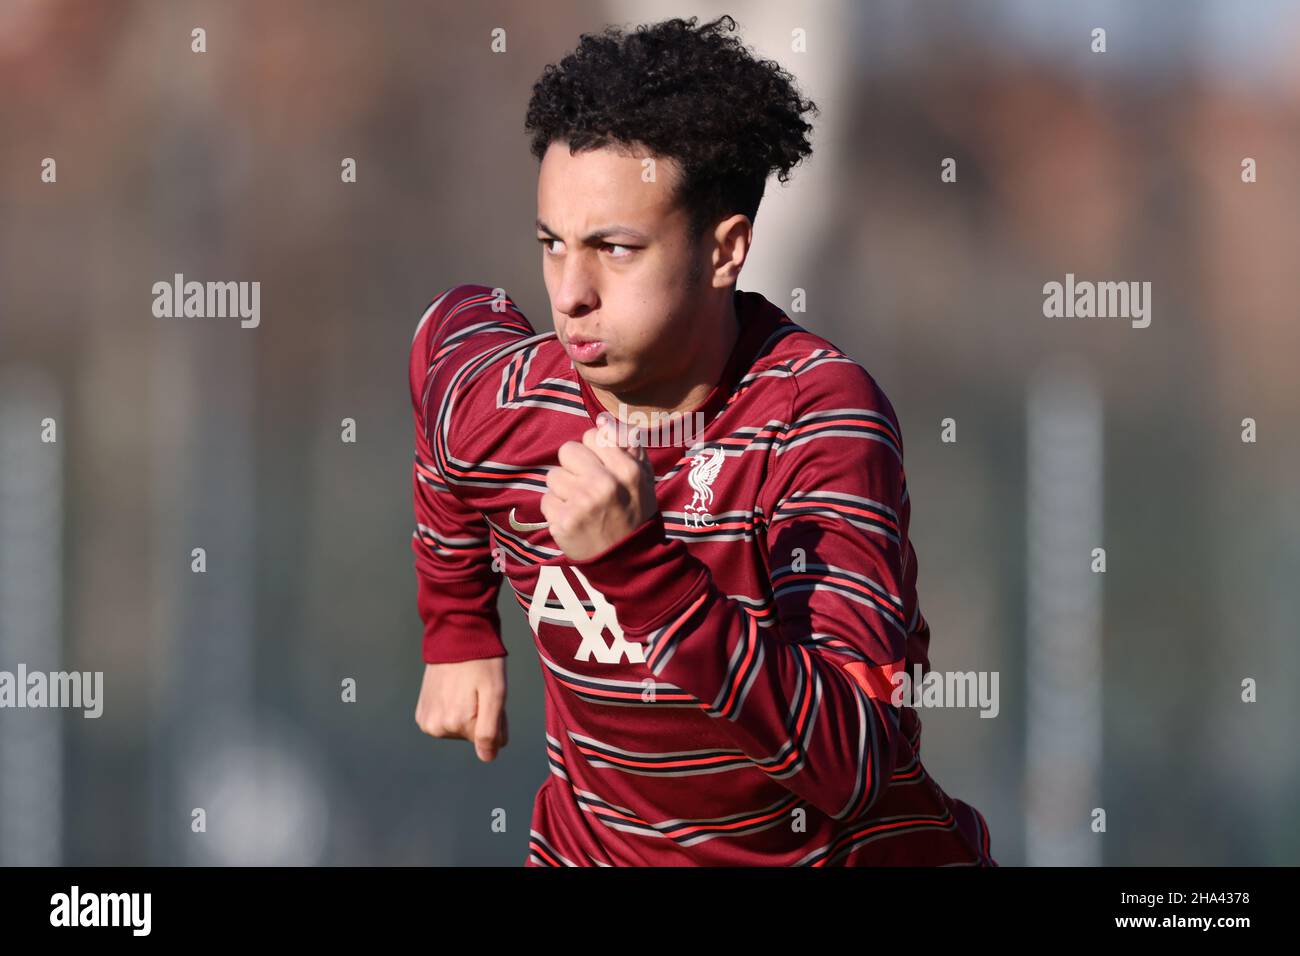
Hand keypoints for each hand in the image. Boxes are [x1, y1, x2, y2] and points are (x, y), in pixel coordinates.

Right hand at [414, 658, 507, 761]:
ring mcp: (427, 722)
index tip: (490, 697)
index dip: (496, 719)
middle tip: (478, 689)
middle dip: (481, 715)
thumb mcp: (496, 693)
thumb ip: (491, 729)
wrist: (454, 637)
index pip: (490, 740)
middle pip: (472, 735)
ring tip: (465, 687)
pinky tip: (452, 690)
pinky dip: (452, 710)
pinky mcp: (421, 715)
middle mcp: (438, 727)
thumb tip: (487, 757)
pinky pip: (445, 723)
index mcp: (458, 723)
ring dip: (467, 712)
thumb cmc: (481, 662)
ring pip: (459, 730)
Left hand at [540, 411, 656, 561]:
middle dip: (574, 467)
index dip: (593, 451)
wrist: (629, 562)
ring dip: (563, 490)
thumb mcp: (644, 480)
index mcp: (627, 470)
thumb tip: (603, 420)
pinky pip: (546, 500)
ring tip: (580, 505)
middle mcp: (604, 484)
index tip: (599, 467)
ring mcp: (581, 504)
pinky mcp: (563, 523)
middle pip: (567, 451)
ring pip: (553, 476)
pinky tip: (573, 520)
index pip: (593, 436)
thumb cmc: (635, 516)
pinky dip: (556, 510)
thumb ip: (629, 448)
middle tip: (586, 486)